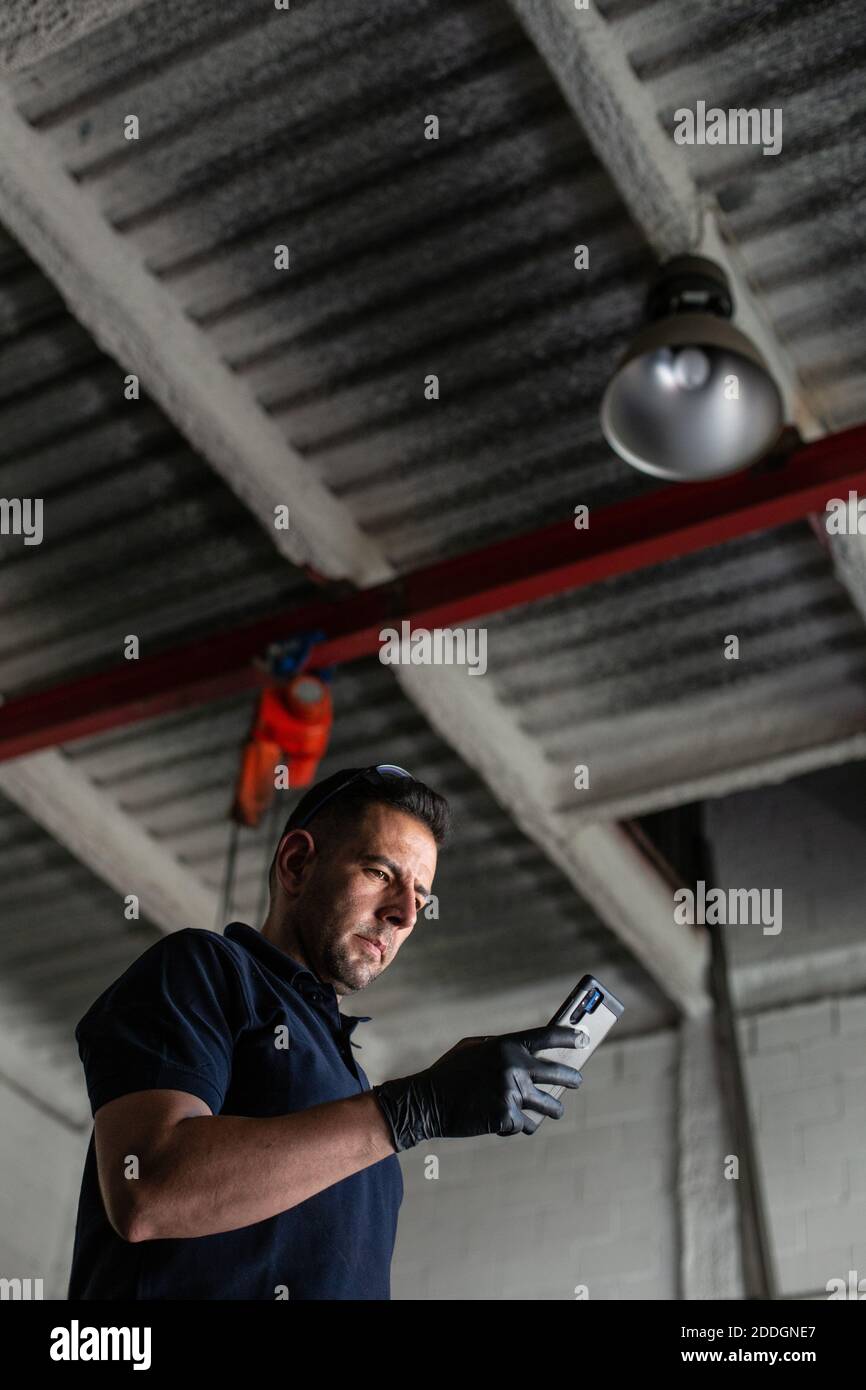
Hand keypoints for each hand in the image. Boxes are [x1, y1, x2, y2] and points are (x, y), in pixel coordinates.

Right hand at [372, 1026, 583, 1149]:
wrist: (427, 1102)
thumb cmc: (450, 1072)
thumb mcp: (474, 1048)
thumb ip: (503, 1048)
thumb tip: (530, 1053)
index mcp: (506, 1045)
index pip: (547, 1037)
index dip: (568, 1037)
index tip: (583, 1040)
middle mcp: (514, 1067)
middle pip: (558, 1074)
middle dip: (572, 1079)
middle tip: (577, 1081)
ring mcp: (512, 1093)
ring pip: (549, 1106)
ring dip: (553, 1109)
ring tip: (554, 1111)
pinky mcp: (507, 1117)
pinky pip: (524, 1124)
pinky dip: (515, 1126)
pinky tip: (502, 1122)